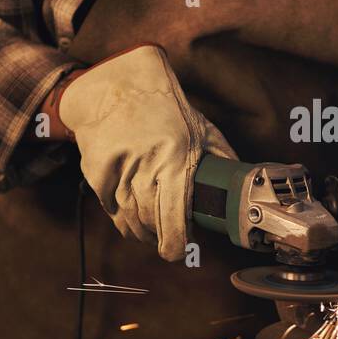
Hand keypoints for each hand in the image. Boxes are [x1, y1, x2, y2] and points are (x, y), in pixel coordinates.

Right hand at [58, 44, 236, 259]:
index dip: (176, 243)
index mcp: (176, 159)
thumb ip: (222, 157)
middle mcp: (146, 166)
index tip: (180, 251)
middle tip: (167, 243)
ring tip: (150, 233)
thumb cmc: (165, 109)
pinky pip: (109, 208)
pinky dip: (121, 218)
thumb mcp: (202, 128)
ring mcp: (118, 170)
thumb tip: (240, 185)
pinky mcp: (97, 171)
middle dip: (160, 239)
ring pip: (129, 219)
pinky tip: (131, 217)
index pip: (175, 217)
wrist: (118, 87)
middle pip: (150, 222)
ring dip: (141, 231)